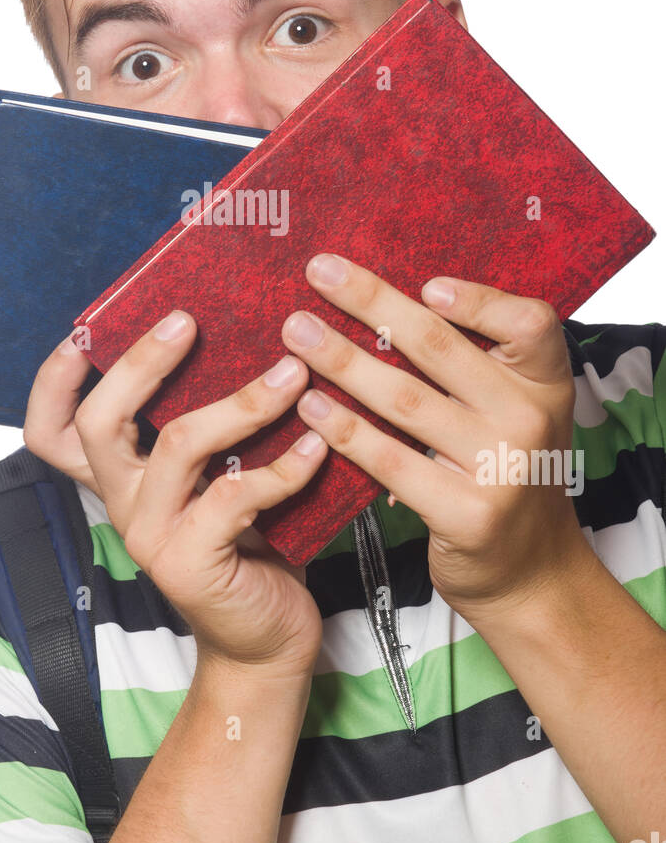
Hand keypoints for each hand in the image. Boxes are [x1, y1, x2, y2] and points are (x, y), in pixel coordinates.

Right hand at [24, 311, 326, 676]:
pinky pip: (235, 497)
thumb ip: (214, 427)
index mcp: (122, 479)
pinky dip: (281, 466)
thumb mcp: (218, 477)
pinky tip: (317, 446)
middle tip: (187, 322)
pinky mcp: (191, 564)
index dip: (52, 383)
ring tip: (290, 373)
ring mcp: (153, 536)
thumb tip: (251, 339)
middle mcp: (124, 504)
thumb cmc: (252, 545)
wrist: (269, 640)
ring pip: (177, 446)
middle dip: (142, 364)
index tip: (83, 333)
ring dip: (240, 403)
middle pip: (100, 423)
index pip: (51, 433)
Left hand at [281, 254, 590, 618]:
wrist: (529, 570)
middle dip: (372, 303)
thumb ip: (474, 362)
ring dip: (342, 360)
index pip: (529, 323)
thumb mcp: (512, 410)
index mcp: (546, 383)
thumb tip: (389, 297)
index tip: (423, 282)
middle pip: (441, 348)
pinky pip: (391, 461)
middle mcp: (529, 420)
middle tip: (319, 272)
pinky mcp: (464, 513)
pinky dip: (345, 430)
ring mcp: (500, 468)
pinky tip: (310, 406)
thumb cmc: (504, 471)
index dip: (479, 299)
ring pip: (405, 400)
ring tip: (297, 332)